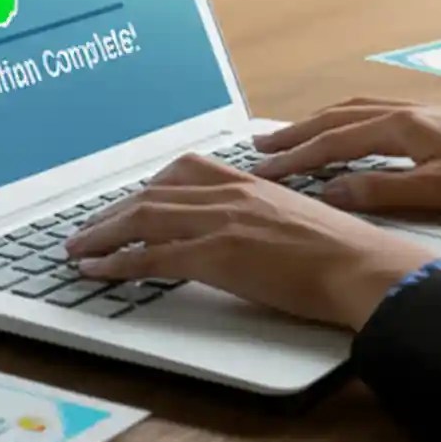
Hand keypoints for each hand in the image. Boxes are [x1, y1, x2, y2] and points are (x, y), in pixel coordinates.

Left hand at [63, 153, 437, 330]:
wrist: (363, 268)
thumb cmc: (344, 253)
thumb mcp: (299, 219)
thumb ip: (266, 218)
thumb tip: (251, 236)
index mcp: (253, 183)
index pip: (185, 170)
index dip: (148, 186)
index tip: (129, 203)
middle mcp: (233, 194)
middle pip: (154, 192)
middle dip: (113, 211)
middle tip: (87, 229)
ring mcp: (224, 222)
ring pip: (145, 218)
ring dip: (103, 234)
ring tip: (77, 250)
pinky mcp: (219, 255)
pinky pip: (153, 256)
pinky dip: (118, 263)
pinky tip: (98, 271)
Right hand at [252, 98, 440, 214]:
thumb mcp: (435, 193)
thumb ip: (381, 191)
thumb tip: (330, 192)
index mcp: (400, 127)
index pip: (333, 141)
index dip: (295, 156)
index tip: (262, 169)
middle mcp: (403, 111)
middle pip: (336, 118)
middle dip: (295, 132)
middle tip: (259, 145)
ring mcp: (416, 111)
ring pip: (352, 110)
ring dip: (317, 122)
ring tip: (290, 135)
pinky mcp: (428, 119)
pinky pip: (371, 111)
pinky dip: (344, 118)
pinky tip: (344, 128)